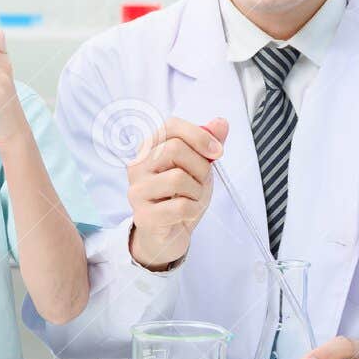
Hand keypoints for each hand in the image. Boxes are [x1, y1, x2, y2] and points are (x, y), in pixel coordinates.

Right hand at [126, 117, 228, 269]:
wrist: (168, 235)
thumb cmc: (181, 196)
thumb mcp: (198, 167)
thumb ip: (208, 144)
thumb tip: (221, 123)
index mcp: (149, 149)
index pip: (171, 126)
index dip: (199, 135)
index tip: (217, 151)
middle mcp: (137, 166)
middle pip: (175, 149)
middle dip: (200, 167)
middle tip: (202, 181)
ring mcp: (137, 191)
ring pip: (178, 178)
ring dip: (197, 191)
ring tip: (192, 198)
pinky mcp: (143, 216)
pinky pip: (179, 206)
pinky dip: (193, 209)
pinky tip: (187, 212)